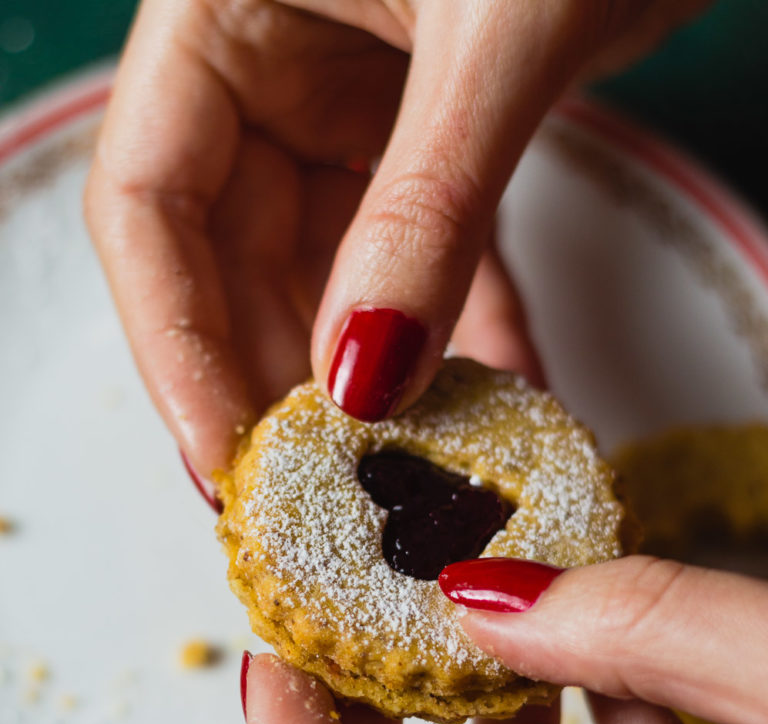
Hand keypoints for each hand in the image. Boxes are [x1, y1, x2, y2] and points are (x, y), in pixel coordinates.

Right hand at [85, 0, 707, 474]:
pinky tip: (498, 401)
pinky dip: (461, 330)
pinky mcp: (434, 133)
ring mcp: (352, 100)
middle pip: (235, 264)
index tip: (229, 463)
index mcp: (223, 7)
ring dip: (378, 378)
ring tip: (414, 471)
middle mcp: (271, 61)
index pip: (148, 207)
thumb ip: (425, 211)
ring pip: (332, 275)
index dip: (174, 350)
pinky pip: (427, 255)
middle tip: (326, 497)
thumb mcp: (496, 36)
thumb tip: (365, 381)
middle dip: (283, 386)